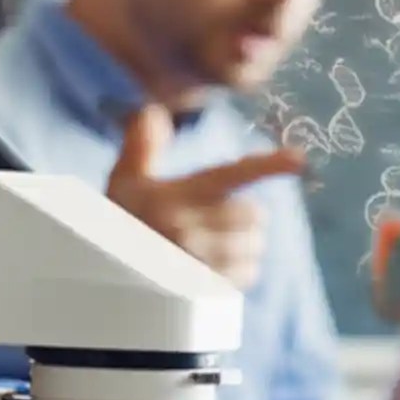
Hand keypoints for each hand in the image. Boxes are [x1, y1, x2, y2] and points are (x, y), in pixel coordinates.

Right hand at [106, 104, 303, 288]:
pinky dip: (241, 269)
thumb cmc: (120, 220)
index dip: (267, 165)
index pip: (229, 175)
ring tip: (216, 243)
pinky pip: (246, 274)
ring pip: (253, 246)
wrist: (100, 270)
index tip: (299, 159)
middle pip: (253, 215)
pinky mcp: (202, 287)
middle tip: (221, 217)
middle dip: (246, 216)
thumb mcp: (124, 181)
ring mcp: (196, 260)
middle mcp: (186, 227)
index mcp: (175, 196)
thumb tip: (152, 112)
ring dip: (245, 244)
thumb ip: (141, 146)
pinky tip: (217, 265)